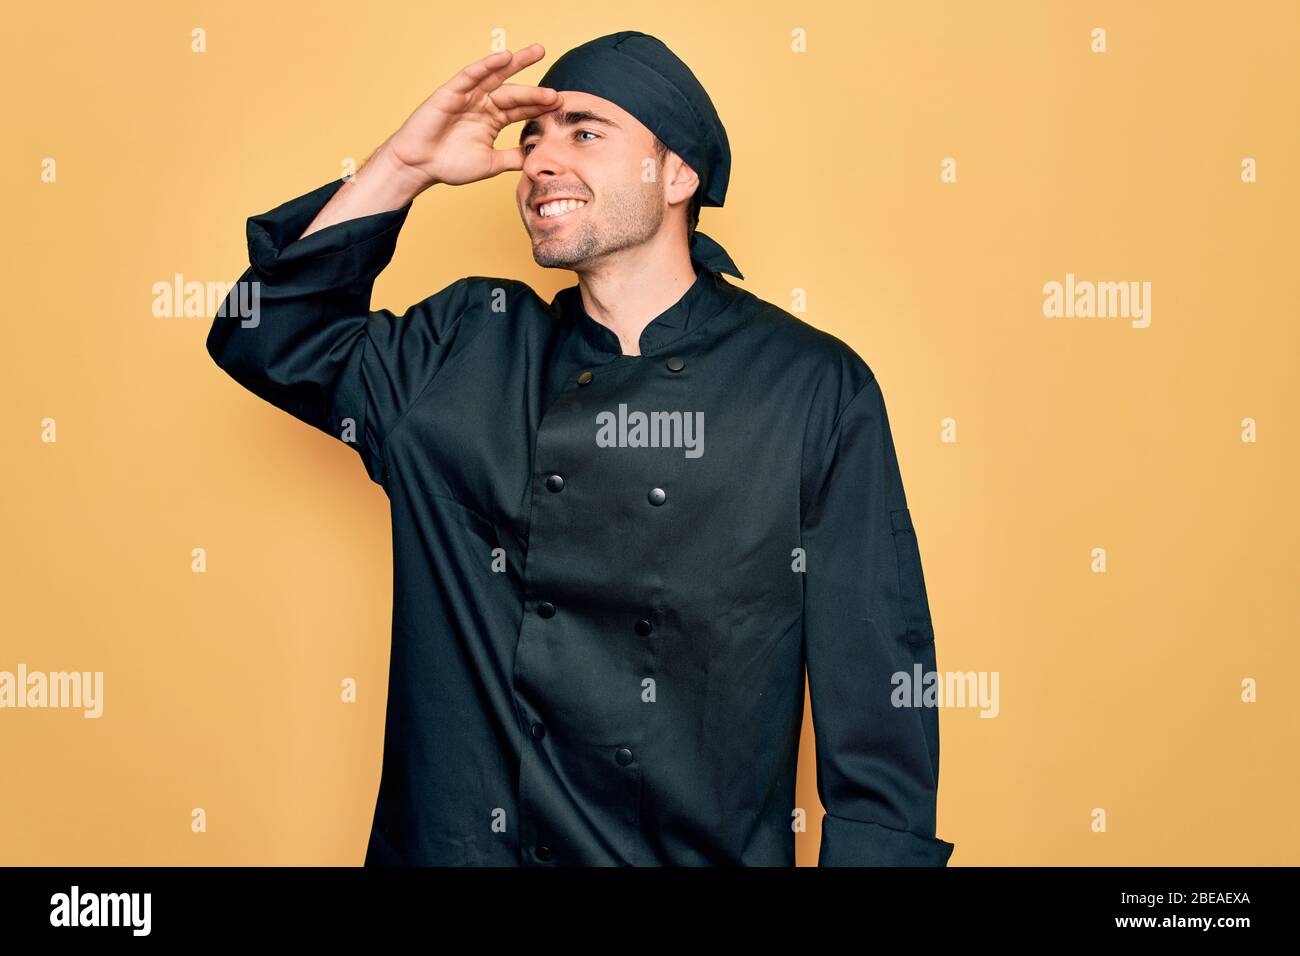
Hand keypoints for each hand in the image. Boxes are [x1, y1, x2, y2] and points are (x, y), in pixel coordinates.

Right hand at [381, 43, 560, 189]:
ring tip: (537, 52)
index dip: (540, 107)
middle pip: (515, 91)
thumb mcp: (491, 163)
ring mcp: (469, 96)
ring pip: (496, 77)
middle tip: (557, 88)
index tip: (561, 106)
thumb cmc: (449, 165)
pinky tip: (504, 57)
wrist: (420, 166)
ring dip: (516, 63)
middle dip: (536, 89)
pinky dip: (487, 65)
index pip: (522, 110)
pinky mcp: (452, 91)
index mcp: (493, 119)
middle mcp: (483, 104)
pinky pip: (472, 74)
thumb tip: (537, 158)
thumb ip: (513, 157)